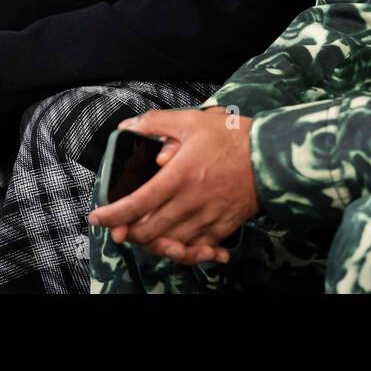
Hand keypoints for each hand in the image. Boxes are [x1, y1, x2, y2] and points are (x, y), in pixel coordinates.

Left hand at [87, 107, 258, 265]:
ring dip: (152, 242)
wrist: (272, 158)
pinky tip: (176, 243)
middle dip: (129, 232)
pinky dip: (183, 249)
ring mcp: (207, 218)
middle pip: (149, 229)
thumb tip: (128, 126)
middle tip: (119, 227)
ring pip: (170, 242)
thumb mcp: (192, 121)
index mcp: (179, 177)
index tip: (98, 217)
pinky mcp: (222, 227)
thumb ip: (157, 123)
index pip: (136, 203)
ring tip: (143, 233)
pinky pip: (196, 248)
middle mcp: (190, 202)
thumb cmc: (232, 138)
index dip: (113, 215)